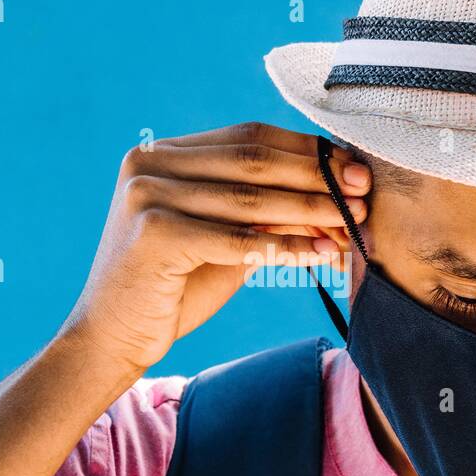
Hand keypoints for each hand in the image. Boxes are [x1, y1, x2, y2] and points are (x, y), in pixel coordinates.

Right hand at [59, 122, 369, 372]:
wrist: (111, 338)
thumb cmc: (170, 289)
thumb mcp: (224, 239)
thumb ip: (266, 211)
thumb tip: (337, 191)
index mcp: (162, 153)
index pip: (248, 136)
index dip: (305, 149)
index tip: (352, 165)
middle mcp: (149, 164)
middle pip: (253, 160)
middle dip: (316, 173)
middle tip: (364, 188)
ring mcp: (147, 196)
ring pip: (251, 198)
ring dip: (311, 209)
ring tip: (352, 221)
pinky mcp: (154, 234)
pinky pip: (238, 238)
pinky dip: (286, 245)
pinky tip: (323, 251)